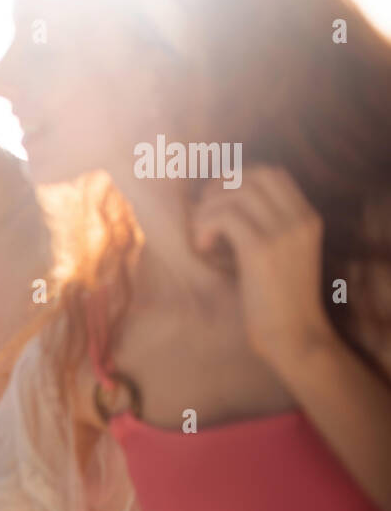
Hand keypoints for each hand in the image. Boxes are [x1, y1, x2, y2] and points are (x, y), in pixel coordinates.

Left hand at [192, 165, 337, 369]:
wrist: (295, 337)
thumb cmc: (276, 301)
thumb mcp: (279, 256)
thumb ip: (263, 226)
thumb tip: (218, 201)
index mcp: (307, 218)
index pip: (271, 173)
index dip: (237, 180)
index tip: (218, 205)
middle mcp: (300, 219)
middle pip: (252, 175)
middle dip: (219, 190)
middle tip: (205, 219)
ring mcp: (284, 232)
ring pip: (234, 193)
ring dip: (207, 211)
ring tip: (203, 239)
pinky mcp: (262, 250)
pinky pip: (224, 216)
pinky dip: (205, 226)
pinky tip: (203, 249)